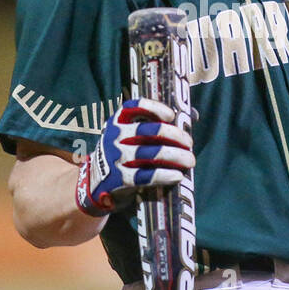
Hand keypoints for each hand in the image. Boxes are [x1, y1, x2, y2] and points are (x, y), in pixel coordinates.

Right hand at [75, 97, 194, 216]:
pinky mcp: (120, 179)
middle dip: (174, 136)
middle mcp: (115, 136)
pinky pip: (145, 176)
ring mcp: (116, 157)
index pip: (135, 106)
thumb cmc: (122, 154)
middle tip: (189, 143)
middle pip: (149, 131)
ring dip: (175, 156)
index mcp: (117, 121)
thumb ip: (153, 126)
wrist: (94, 183)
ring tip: (190, 160)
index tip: (171, 116)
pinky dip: (164, 175)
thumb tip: (193, 115)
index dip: (155, 108)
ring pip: (150, 154)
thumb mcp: (128, 136)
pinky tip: (177, 175)